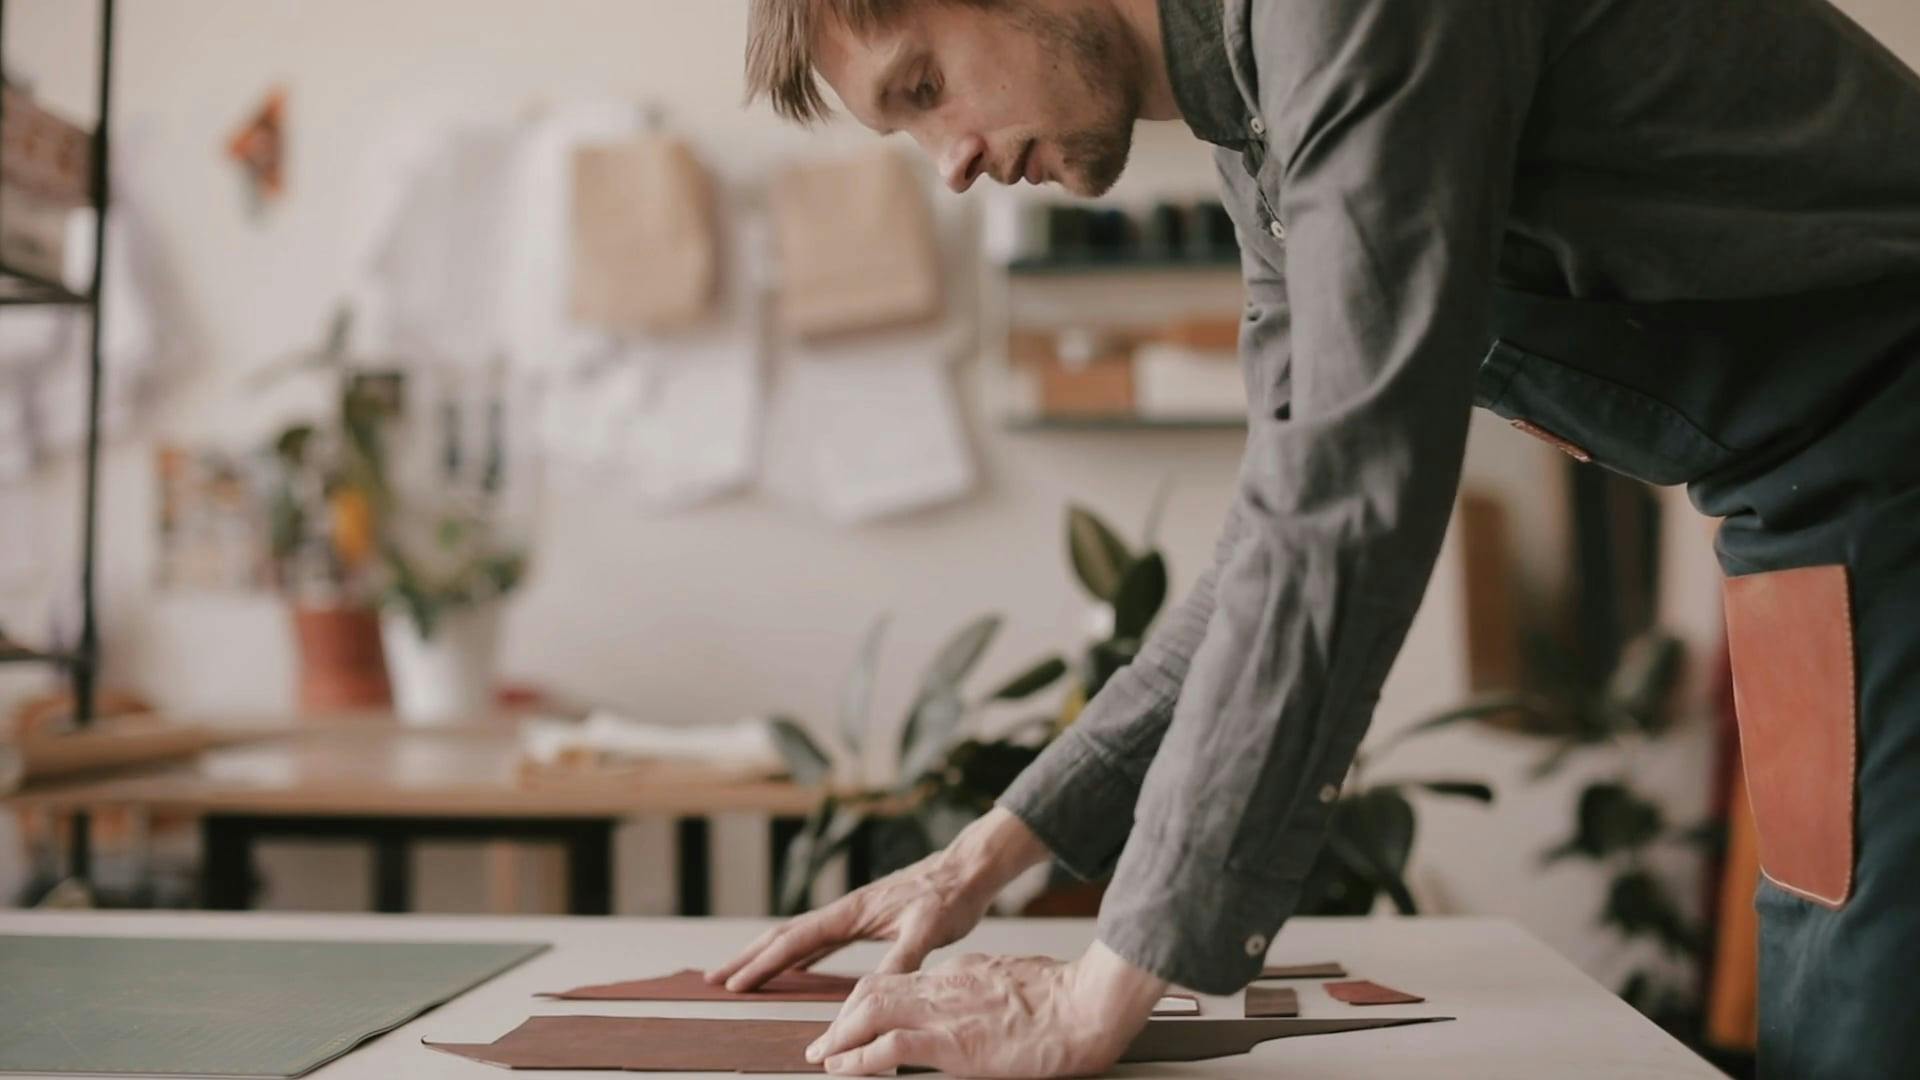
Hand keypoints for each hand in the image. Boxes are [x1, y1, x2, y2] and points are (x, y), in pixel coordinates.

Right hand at [708, 808, 1049, 990]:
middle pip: (784, 936)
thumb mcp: (928, 930)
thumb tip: (872, 995)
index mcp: (851, 912)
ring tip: (742, 977)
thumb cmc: (951, 895)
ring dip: (768, 957)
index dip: (761, 963)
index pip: (795, 940)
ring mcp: (854, 916)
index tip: (733, 983)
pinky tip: (796, 970)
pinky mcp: (868, 921)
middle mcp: (846, 912)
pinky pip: (822, 943)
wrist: (969, 869)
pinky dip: (800, 957)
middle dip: (748, 959)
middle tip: (714, 979)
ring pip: (800, 939)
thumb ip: (900, 960)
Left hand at [806, 942, 1167, 1076]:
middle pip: (875, 989)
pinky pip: (888, 1047)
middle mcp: (945, 985)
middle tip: (827, 1041)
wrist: (1089, 1005)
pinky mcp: (950, 1042)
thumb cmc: (1071, 1000)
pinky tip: (844, 1069)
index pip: (906, 983)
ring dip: (840, 1036)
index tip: (863, 1021)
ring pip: (870, 1010)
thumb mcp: (1021, 985)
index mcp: (963, 972)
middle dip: (844, 1016)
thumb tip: (983, 1014)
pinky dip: (859, 1059)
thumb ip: (993, 993)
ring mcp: (945, 1011)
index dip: (876, 1003)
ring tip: (825, 1057)